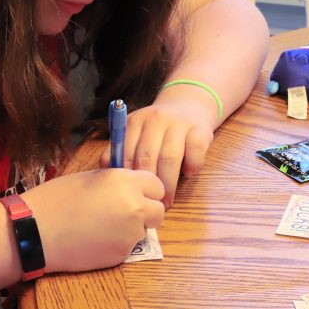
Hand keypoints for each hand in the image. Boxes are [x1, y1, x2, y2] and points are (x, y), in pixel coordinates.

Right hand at [21, 168, 164, 272]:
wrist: (35, 232)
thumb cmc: (56, 199)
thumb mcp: (89, 178)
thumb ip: (116, 181)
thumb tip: (131, 187)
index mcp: (125, 181)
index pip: (157, 185)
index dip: (146, 190)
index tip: (136, 194)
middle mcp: (135, 206)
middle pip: (159, 210)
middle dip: (147, 211)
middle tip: (124, 212)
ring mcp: (130, 233)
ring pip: (144, 230)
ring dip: (132, 228)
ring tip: (102, 226)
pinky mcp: (121, 255)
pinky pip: (129, 246)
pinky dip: (117, 244)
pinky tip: (95, 240)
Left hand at [100, 91, 215, 206]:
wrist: (188, 105)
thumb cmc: (157, 129)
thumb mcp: (136, 133)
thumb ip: (122, 150)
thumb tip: (107, 176)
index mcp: (135, 122)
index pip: (126, 152)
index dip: (129, 177)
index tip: (131, 195)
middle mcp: (156, 119)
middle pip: (148, 156)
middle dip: (148, 184)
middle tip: (150, 203)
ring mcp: (179, 122)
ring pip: (170, 157)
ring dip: (168, 183)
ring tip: (167, 201)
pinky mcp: (200, 128)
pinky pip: (195, 150)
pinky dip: (191, 165)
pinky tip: (188, 174)